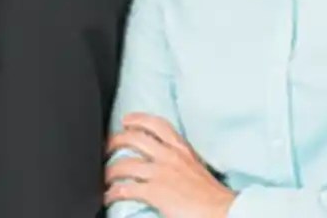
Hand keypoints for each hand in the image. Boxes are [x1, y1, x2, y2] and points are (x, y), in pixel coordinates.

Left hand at [105, 113, 234, 217]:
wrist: (220, 211)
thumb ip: (181, 161)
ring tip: (105, 175)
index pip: (157, 125)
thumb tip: (169, 164)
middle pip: (134, 138)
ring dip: (110, 170)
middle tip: (107, 145)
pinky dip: (113, 192)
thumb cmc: (212, 196)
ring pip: (124, 164)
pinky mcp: (154, 192)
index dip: (138, 119)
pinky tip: (108, 196)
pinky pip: (125, 189)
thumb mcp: (197, 167)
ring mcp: (160, 173)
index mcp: (182, 149)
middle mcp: (169, 156)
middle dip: (116, 140)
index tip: (127, 120)